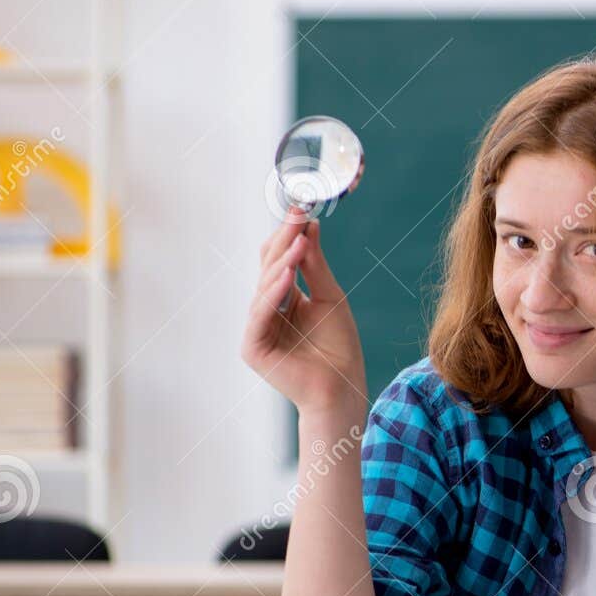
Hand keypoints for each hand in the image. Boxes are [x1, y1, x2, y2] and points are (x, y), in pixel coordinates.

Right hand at [241, 207, 367, 415]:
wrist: (342, 388)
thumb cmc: (339, 347)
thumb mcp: (330, 297)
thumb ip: (316, 266)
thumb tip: (309, 226)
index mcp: (283, 298)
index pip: (280, 259)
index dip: (290, 234)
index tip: (302, 207)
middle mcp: (266, 310)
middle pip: (270, 267)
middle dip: (285, 240)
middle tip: (298, 213)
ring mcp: (257, 327)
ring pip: (265, 286)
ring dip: (283, 262)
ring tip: (299, 240)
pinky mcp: (253, 346)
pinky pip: (261, 314)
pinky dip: (274, 293)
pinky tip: (287, 274)